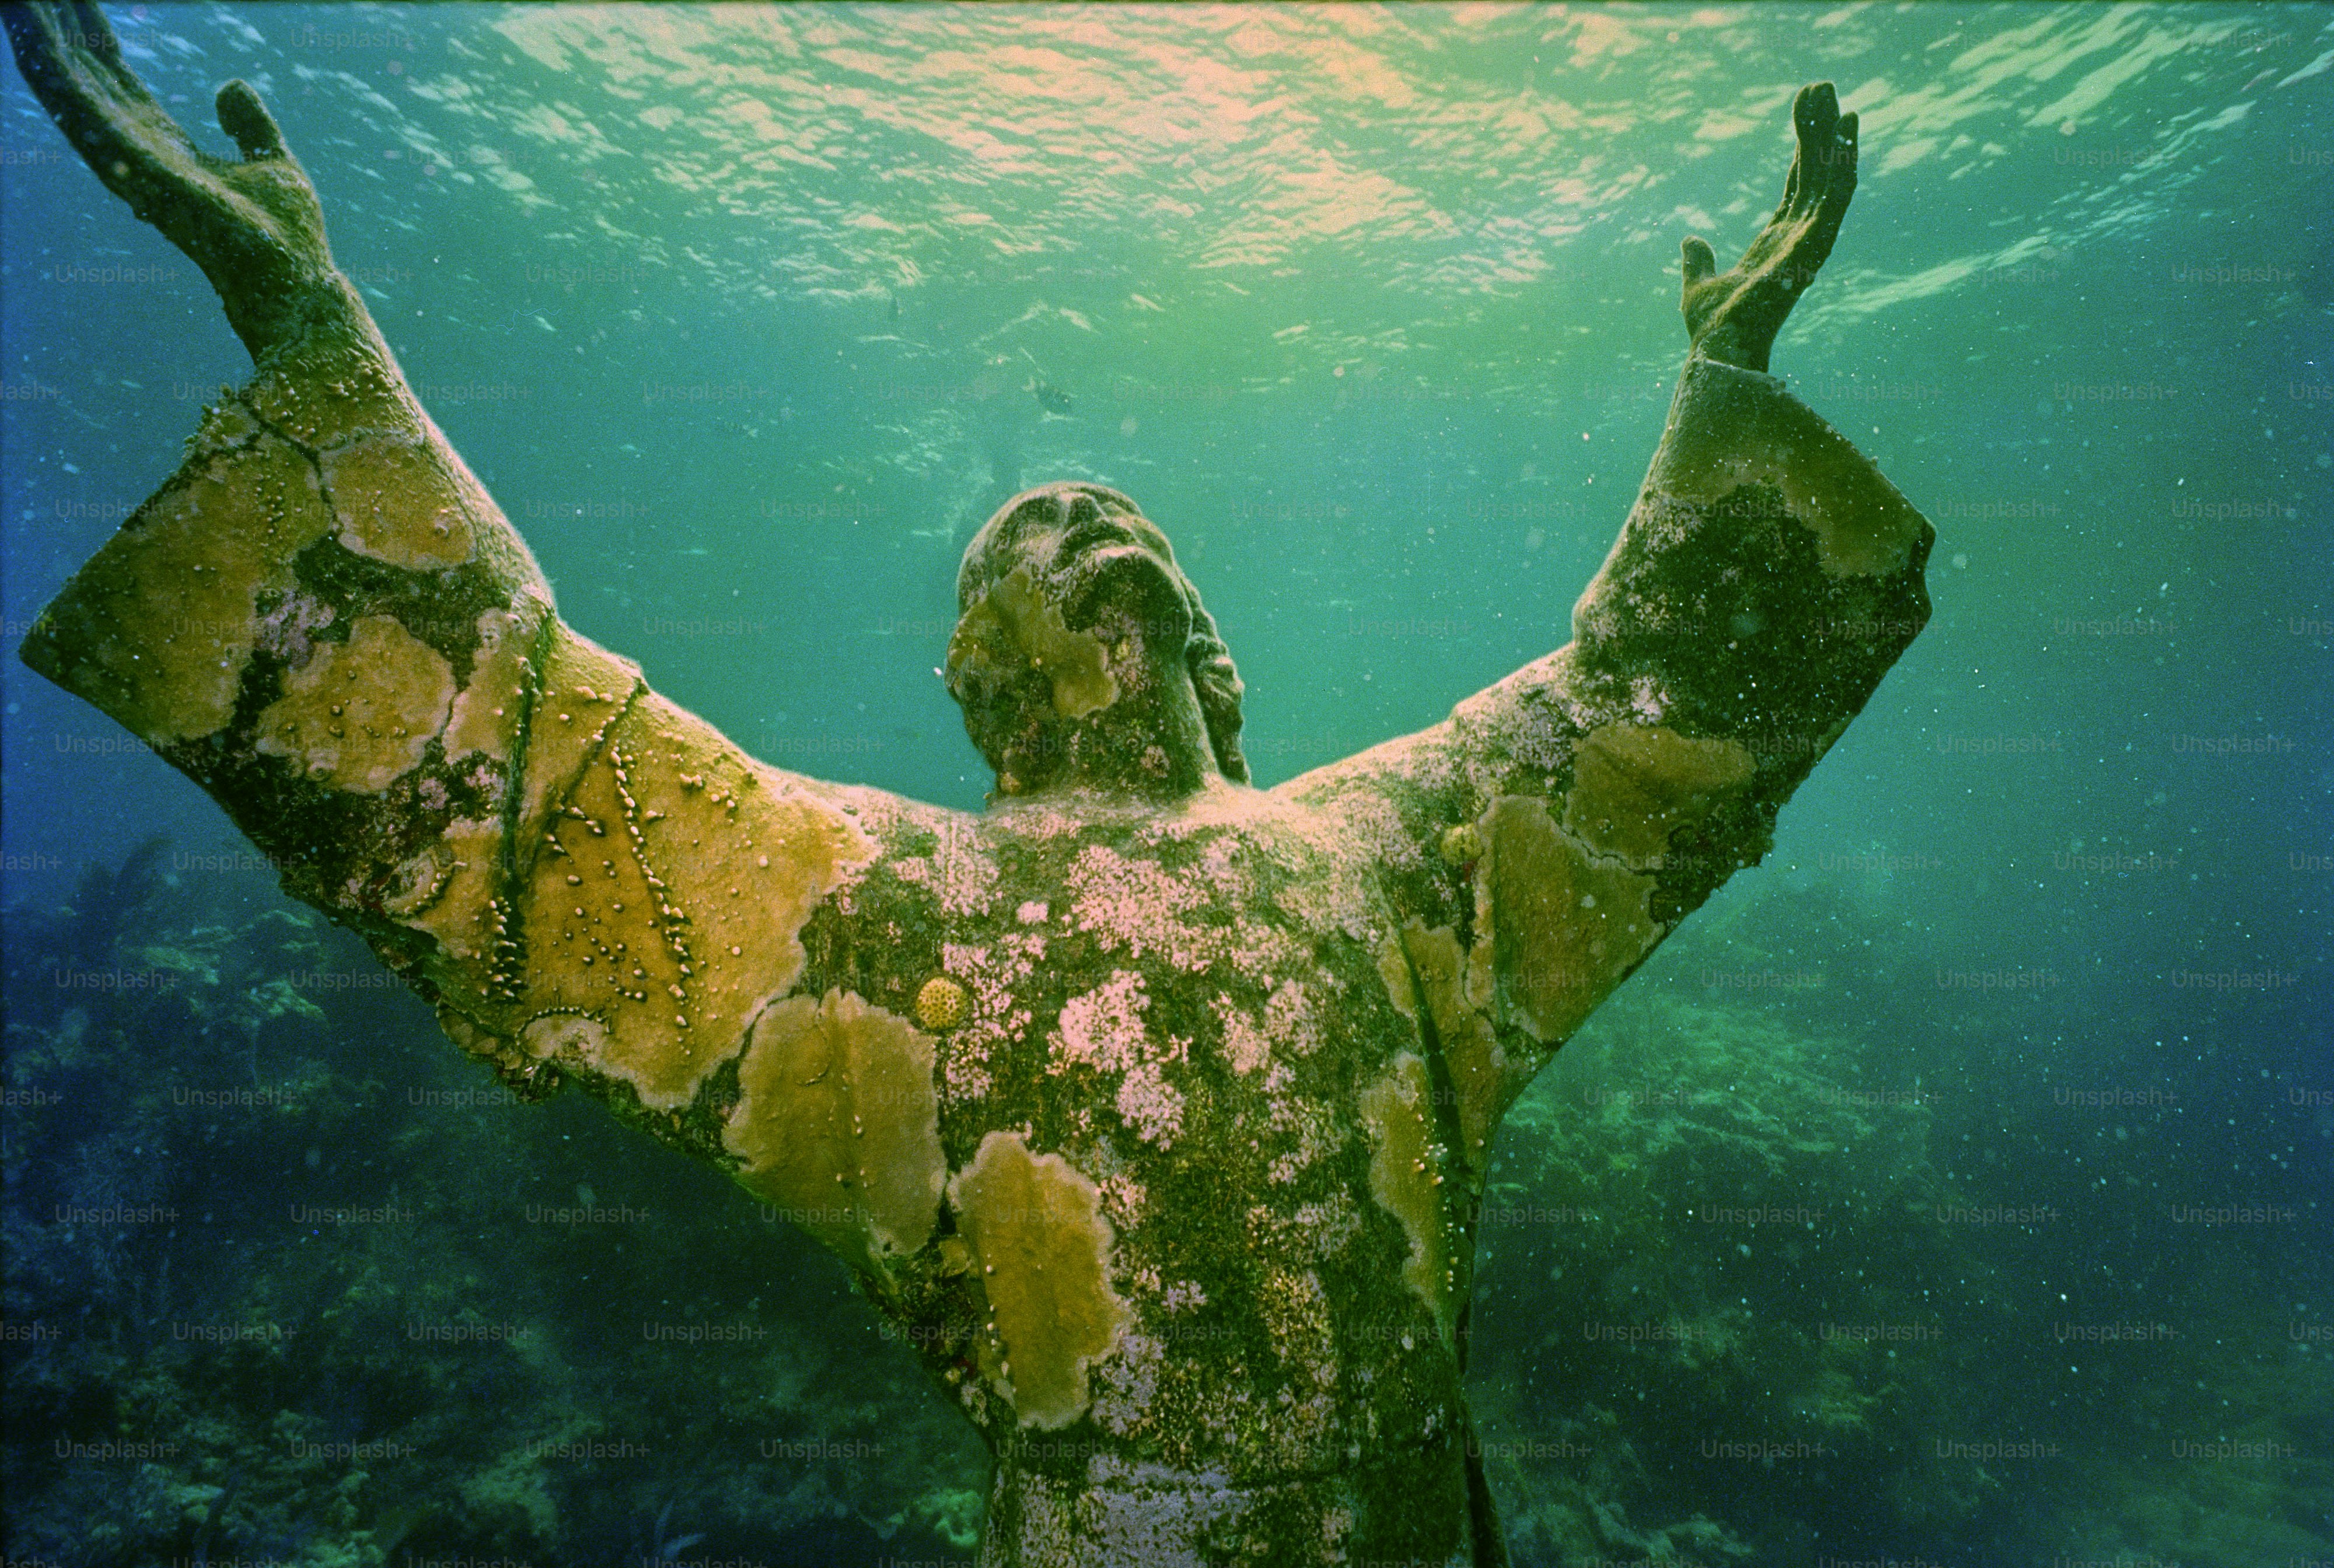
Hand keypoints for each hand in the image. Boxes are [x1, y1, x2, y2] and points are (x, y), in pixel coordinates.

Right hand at [5, 1, 339, 359]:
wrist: (296, 282)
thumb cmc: (286, 237)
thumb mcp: (271, 161)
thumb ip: (249, 125)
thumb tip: (230, 86)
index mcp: (162, 145)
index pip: (115, 79)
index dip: (92, 37)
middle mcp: (134, 150)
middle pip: (84, 74)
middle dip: (58, 27)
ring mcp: (128, 159)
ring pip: (67, 85)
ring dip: (40, 38)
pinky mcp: (132, 165)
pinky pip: (78, 107)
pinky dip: (51, 65)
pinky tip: (27, 24)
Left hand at [1679, 82, 1857, 374]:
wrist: (1717, 347)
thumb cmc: (1712, 326)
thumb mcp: (1699, 283)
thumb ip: (1698, 259)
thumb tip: (1689, 239)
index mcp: (1776, 242)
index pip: (1795, 186)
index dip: (1804, 151)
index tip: (1810, 115)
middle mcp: (1798, 238)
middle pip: (1814, 174)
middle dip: (1821, 132)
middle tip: (1824, 89)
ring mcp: (1808, 242)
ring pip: (1829, 181)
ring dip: (1836, 141)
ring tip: (1840, 103)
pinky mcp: (1812, 248)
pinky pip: (1835, 202)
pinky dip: (1843, 170)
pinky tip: (1847, 139)